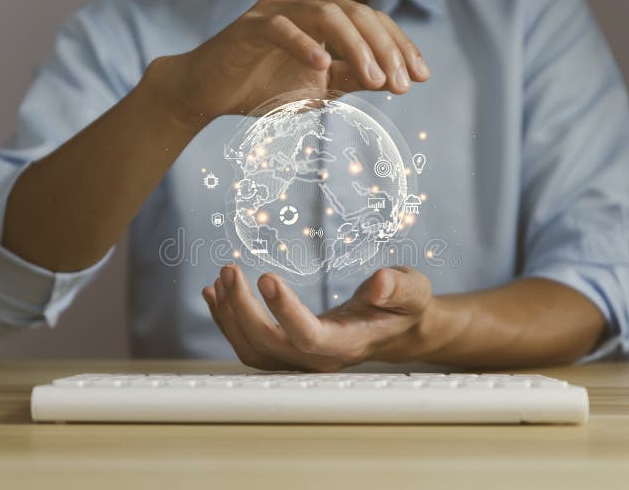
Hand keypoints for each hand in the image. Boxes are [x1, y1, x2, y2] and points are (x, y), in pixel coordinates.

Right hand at [143, 0, 429, 127]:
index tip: (421, 77)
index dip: (400, 47)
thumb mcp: (318, 89)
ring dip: (357, 48)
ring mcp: (278, 10)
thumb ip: (351, 78)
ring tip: (376, 79)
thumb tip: (391, 79)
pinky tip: (324, 66)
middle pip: (358, 16)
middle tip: (402, 84)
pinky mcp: (252, 26)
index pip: (372, 23)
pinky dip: (305, 45)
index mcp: (324, 15)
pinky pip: (283, 29)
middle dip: (386, 50)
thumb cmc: (264, 87)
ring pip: (328, 16)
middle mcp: (305, 3)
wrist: (211, 93)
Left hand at [202, 264, 433, 370]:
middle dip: (243, 309)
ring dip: (230, 316)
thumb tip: (380, 283)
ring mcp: (300, 358)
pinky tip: (216, 293)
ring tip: (221, 278)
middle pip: (269, 346)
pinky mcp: (287, 350)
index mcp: (347, 344)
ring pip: (252, 350)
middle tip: (230, 269)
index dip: (285, 311)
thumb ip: (399, 288)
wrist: (396, 327)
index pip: (308, 336)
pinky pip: (249, 345)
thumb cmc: (404, 306)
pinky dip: (228, 320)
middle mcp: (319, 358)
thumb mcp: (413, 290)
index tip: (267, 276)